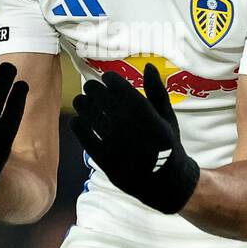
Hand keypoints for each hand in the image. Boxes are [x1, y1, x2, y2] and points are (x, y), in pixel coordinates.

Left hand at [71, 63, 199, 213]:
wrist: (165, 182)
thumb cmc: (167, 145)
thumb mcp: (167, 117)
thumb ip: (157, 91)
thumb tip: (149, 65)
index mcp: (146, 114)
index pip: (119, 87)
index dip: (110, 79)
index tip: (107, 79)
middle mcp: (129, 127)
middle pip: (101, 98)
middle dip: (93, 89)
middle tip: (91, 88)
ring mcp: (116, 144)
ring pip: (90, 115)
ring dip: (83, 105)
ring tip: (82, 102)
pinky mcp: (105, 160)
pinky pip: (85, 137)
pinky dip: (78, 126)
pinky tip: (78, 121)